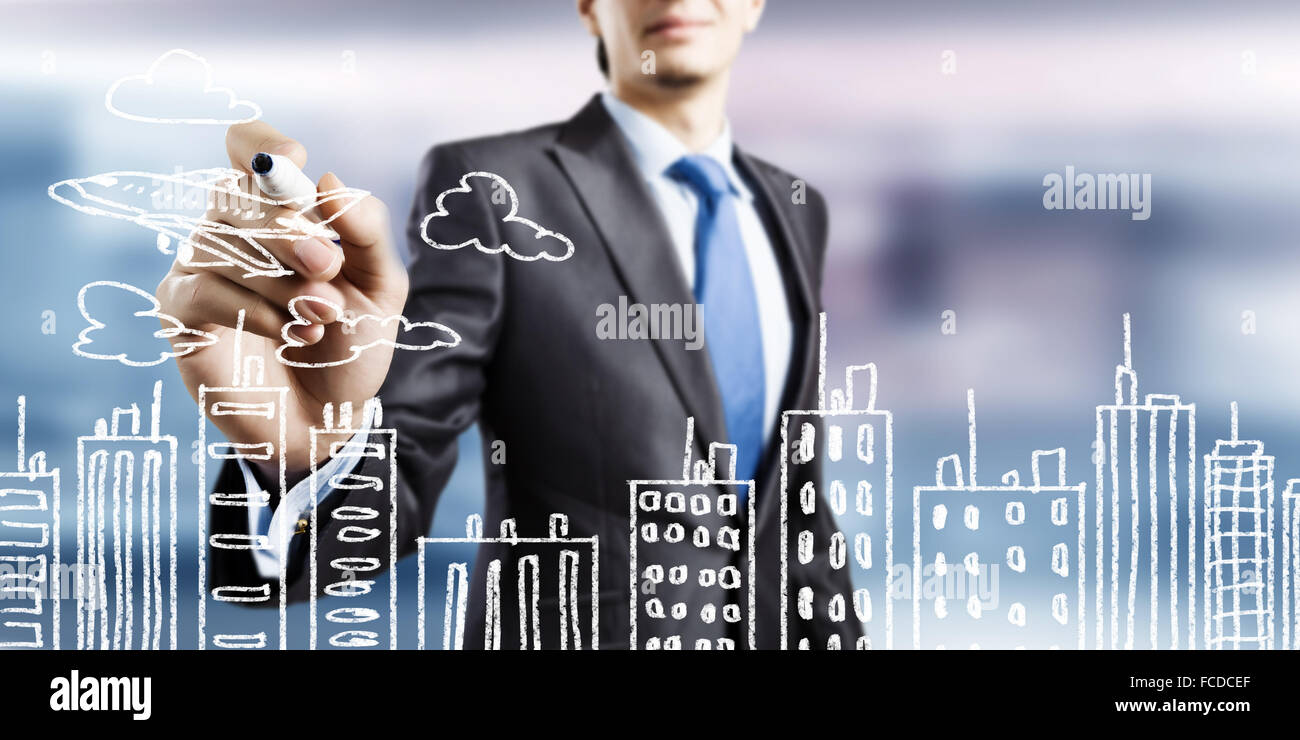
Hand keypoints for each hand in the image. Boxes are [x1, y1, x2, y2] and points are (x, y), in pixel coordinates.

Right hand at [156, 121, 408, 475]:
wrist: (330, 418)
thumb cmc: (350, 342)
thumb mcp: (380, 287)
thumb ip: (366, 233)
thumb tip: (329, 181)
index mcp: (277, 210)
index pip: (246, 147)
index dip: (261, 144)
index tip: (293, 159)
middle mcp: (230, 229)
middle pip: (233, 194)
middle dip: (286, 229)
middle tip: (329, 266)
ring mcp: (198, 268)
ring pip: (221, 246)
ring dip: (282, 282)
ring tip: (323, 316)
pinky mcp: (180, 314)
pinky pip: (205, 292)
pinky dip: (258, 312)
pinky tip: (293, 335)